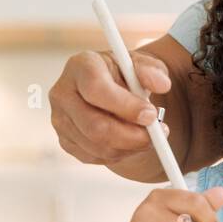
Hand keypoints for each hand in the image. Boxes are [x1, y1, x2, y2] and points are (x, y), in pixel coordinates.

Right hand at [50, 48, 170, 164]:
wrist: (110, 88)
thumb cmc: (125, 74)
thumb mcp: (141, 64)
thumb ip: (152, 71)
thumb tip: (162, 85)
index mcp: (81, 66)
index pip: (96, 90)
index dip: (126, 106)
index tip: (151, 115)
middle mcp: (63, 93)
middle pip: (95, 125)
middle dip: (132, 135)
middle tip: (158, 134)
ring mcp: (60, 119)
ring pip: (97, 145)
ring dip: (129, 147)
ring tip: (149, 137)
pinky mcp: (65, 140)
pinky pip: (95, 156)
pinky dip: (120, 154)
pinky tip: (131, 141)